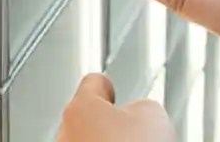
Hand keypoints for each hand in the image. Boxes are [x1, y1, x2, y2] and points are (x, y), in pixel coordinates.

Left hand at [58, 74, 174, 141]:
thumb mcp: (154, 117)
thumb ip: (143, 106)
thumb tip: (140, 113)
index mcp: (81, 108)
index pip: (95, 84)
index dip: (110, 89)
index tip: (112, 91)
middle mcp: (65, 134)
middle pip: (89, 120)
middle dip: (110, 127)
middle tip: (136, 135)